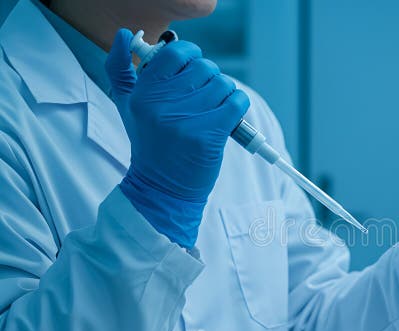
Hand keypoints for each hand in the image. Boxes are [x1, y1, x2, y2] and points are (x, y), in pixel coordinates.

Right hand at [105, 29, 249, 247]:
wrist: (161, 187)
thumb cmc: (150, 142)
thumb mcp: (127, 105)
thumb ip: (120, 68)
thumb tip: (125, 34)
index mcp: (143, 92)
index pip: (176, 52)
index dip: (190, 56)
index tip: (192, 70)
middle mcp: (162, 103)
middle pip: (204, 67)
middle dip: (209, 80)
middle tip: (202, 99)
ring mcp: (187, 119)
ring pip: (223, 84)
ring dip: (224, 95)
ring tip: (211, 112)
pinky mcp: (210, 134)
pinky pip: (237, 102)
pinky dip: (238, 106)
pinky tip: (227, 118)